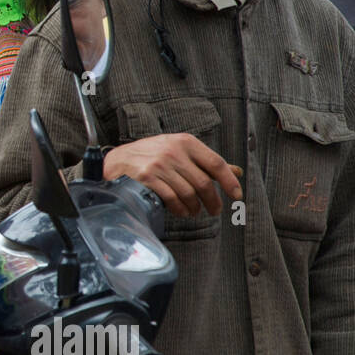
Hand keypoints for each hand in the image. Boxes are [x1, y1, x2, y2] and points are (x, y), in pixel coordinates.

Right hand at [103, 133, 242, 216]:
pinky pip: (172, 199)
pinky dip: (180, 209)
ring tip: (195, 211)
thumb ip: (205, 161)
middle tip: (215, 210)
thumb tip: (236, 171)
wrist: (118, 160)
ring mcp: (160, 164)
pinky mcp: (148, 177)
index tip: (237, 195)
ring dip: (195, 207)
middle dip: (213, 201)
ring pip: (189, 193)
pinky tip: (182, 211)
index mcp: (186, 142)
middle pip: (203, 182)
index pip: (216, 163)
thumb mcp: (180, 151)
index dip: (229, 181)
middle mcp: (174, 151)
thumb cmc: (152, 155)